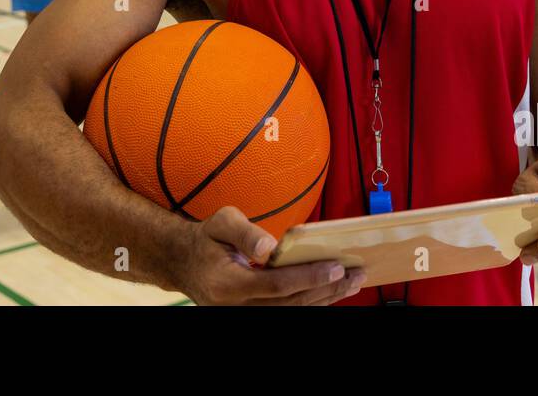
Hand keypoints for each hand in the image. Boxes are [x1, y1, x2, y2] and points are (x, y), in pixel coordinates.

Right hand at [174, 206, 364, 305]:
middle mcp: (236, 307)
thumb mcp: (220, 223)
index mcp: (228, 284)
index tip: (335, 267)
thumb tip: (270, 246)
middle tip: (355, 275)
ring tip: (351, 283)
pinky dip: (311, 302)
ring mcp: (243, 315)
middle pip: (290, 305)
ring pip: (292, 313)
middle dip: (326, 290)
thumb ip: (245, 233)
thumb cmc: (205, 239)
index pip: (275, 285)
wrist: (182, 262)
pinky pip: (286, 312)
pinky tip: (330, 291)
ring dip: (325, 299)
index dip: (307, 278)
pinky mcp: (251, 314)